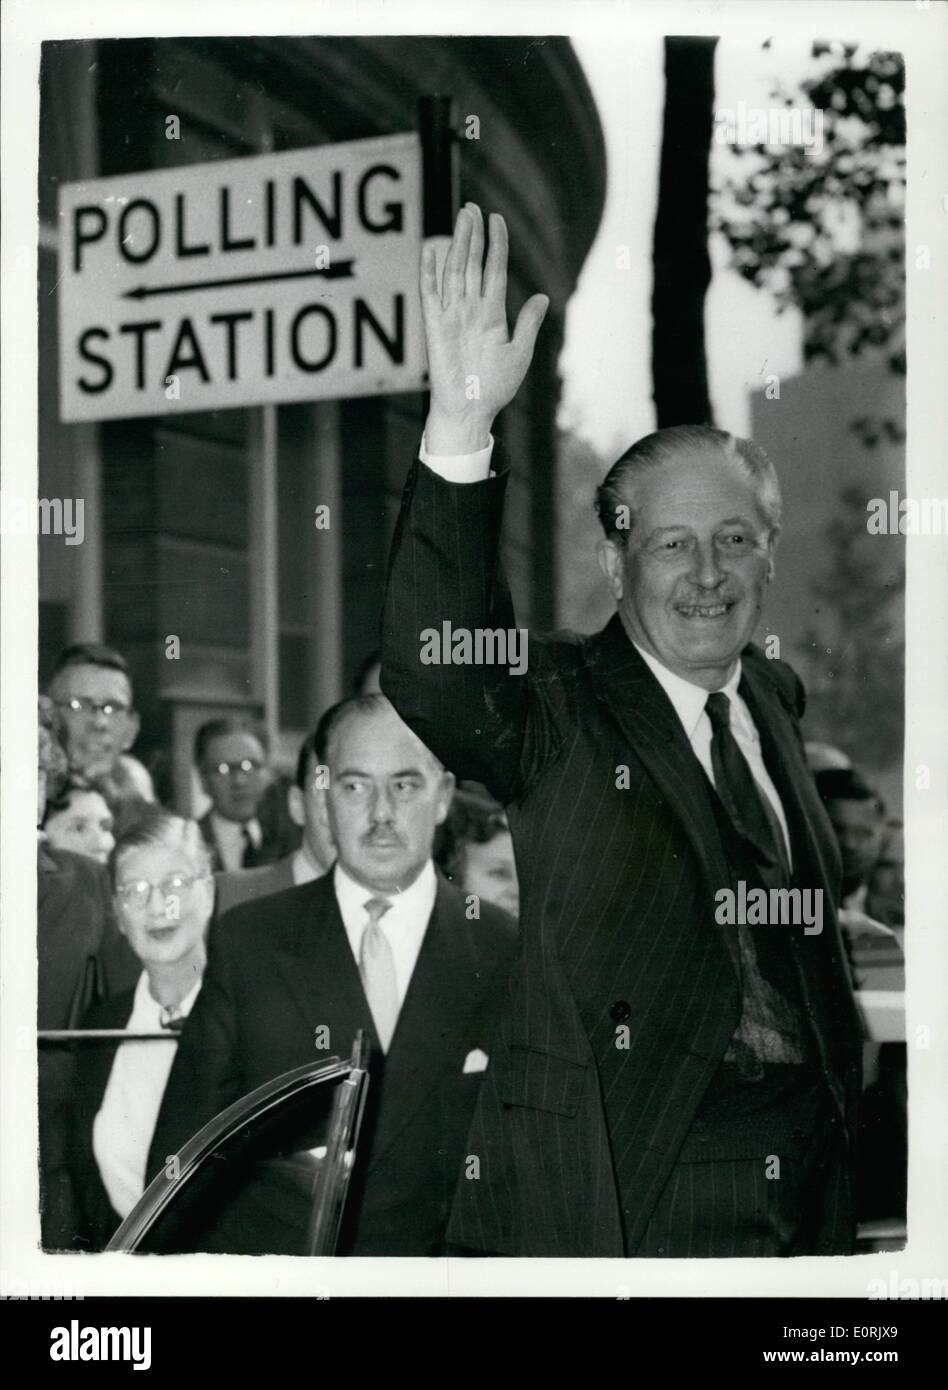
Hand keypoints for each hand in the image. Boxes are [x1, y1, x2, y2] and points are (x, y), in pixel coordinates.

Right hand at [421, 203, 548, 453]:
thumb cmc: (495, 387)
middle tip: (473, 207)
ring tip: (462, 217)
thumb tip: (543, 298)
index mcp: (492, 313)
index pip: (494, 269)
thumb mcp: (519, 353)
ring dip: (457, 243)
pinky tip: (430, 250)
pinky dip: (429, 272)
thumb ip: (528, 324)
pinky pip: (430, 294)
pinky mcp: (435, 327)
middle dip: (473, 235)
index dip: (496, 244)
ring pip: (454, 271)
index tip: (497, 219)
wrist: (472, 411)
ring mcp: (452, 315)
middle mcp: (471, 309)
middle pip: (472, 263)